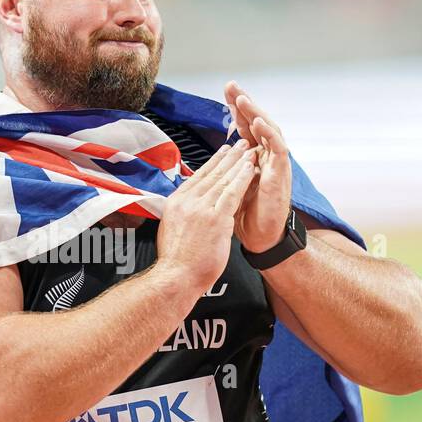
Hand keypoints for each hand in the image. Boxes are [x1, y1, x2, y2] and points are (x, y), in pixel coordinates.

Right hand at [156, 139, 258, 292]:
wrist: (176, 277)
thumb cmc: (176, 261)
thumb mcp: (171, 229)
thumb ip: (182, 215)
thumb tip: (187, 209)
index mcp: (175, 203)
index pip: (197, 177)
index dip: (213, 163)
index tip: (223, 153)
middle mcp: (187, 201)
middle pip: (211, 174)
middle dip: (228, 157)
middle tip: (240, 145)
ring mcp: (201, 208)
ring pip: (223, 180)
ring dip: (238, 163)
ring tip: (249, 151)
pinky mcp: (215, 218)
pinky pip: (232, 193)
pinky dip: (242, 178)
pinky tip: (250, 168)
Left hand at [224, 80, 292, 253]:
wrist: (261, 238)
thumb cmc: (246, 215)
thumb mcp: (228, 186)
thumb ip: (224, 169)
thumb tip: (211, 159)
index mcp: (254, 157)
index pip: (244, 126)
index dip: (236, 109)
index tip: (224, 92)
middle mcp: (267, 156)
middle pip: (257, 122)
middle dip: (244, 104)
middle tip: (231, 86)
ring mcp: (276, 164)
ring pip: (269, 130)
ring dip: (256, 113)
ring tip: (243, 98)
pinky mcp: (281, 174)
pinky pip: (278, 148)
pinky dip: (268, 134)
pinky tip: (258, 122)